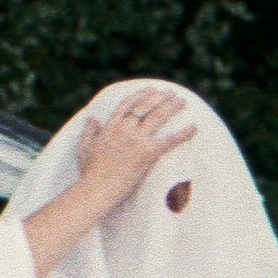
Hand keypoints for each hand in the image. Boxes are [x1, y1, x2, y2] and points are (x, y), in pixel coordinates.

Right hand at [69, 86, 201, 211]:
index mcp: (110, 127)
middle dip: (160, 97)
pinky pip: (169, 140)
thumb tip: (91, 118)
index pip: (128, 104)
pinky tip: (194, 127)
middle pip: (145, 106)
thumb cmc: (88, 172)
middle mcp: (124, 129)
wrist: (96, 188)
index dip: (141, 95)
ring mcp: (136, 140)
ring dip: (172, 106)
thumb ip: (88, 131)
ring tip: (183, 101)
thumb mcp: (83, 148)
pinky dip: (183, 133)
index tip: (151, 89)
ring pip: (157, 117)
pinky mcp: (147, 153)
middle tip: (172, 93)